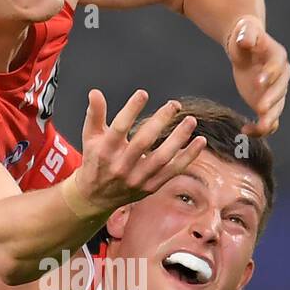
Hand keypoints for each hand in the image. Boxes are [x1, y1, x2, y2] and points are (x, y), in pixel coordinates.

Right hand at [74, 89, 205, 213]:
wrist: (96, 197)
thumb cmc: (96, 160)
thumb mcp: (90, 137)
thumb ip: (94, 114)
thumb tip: (95, 92)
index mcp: (105, 151)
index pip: (119, 127)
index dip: (131, 109)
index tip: (143, 94)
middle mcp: (121, 166)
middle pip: (143, 141)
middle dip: (160, 121)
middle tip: (174, 105)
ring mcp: (137, 179)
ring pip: (162, 158)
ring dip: (178, 138)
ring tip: (190, 121)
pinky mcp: (150, 186)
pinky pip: (173, 171)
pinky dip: (188, 157)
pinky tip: (199, 141)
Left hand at [225, 15, 289, 136]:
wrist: (246, 50)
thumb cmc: (245, 36)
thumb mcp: (245, 31)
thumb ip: (246, 34)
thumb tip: (245, 40)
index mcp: (278, 56)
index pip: (277, 67)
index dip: (269, 75)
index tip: (258, 83)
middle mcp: (281, 76)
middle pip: (280, 90)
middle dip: (271, 100)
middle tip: (260, 109)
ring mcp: (275, 92)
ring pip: (277, 108)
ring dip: (269, 119)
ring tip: (260, 127)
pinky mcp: (267, 104)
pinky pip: (268, 119)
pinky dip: (260, 128)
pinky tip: (245, 131)